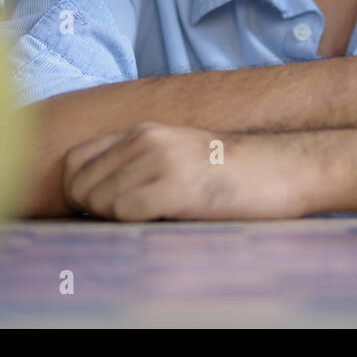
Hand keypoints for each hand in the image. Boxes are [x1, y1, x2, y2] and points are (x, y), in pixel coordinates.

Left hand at [61, 123, 308, 220]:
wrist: (283, 169)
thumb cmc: (231, 175)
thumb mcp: (177, 156)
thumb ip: (137, 166)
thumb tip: (94, 200)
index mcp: (142, 132)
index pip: (73, 161)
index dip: (78, 191)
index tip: (102, 211)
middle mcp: (145, 140)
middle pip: (79, 185)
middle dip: (94, 211)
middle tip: (130, 220)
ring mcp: (159, 161)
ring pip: (98, 201)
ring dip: (117, 220)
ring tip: (153, 219)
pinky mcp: (175, 186)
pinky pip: (125, 212)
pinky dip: (135, 225)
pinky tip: (165, 221)